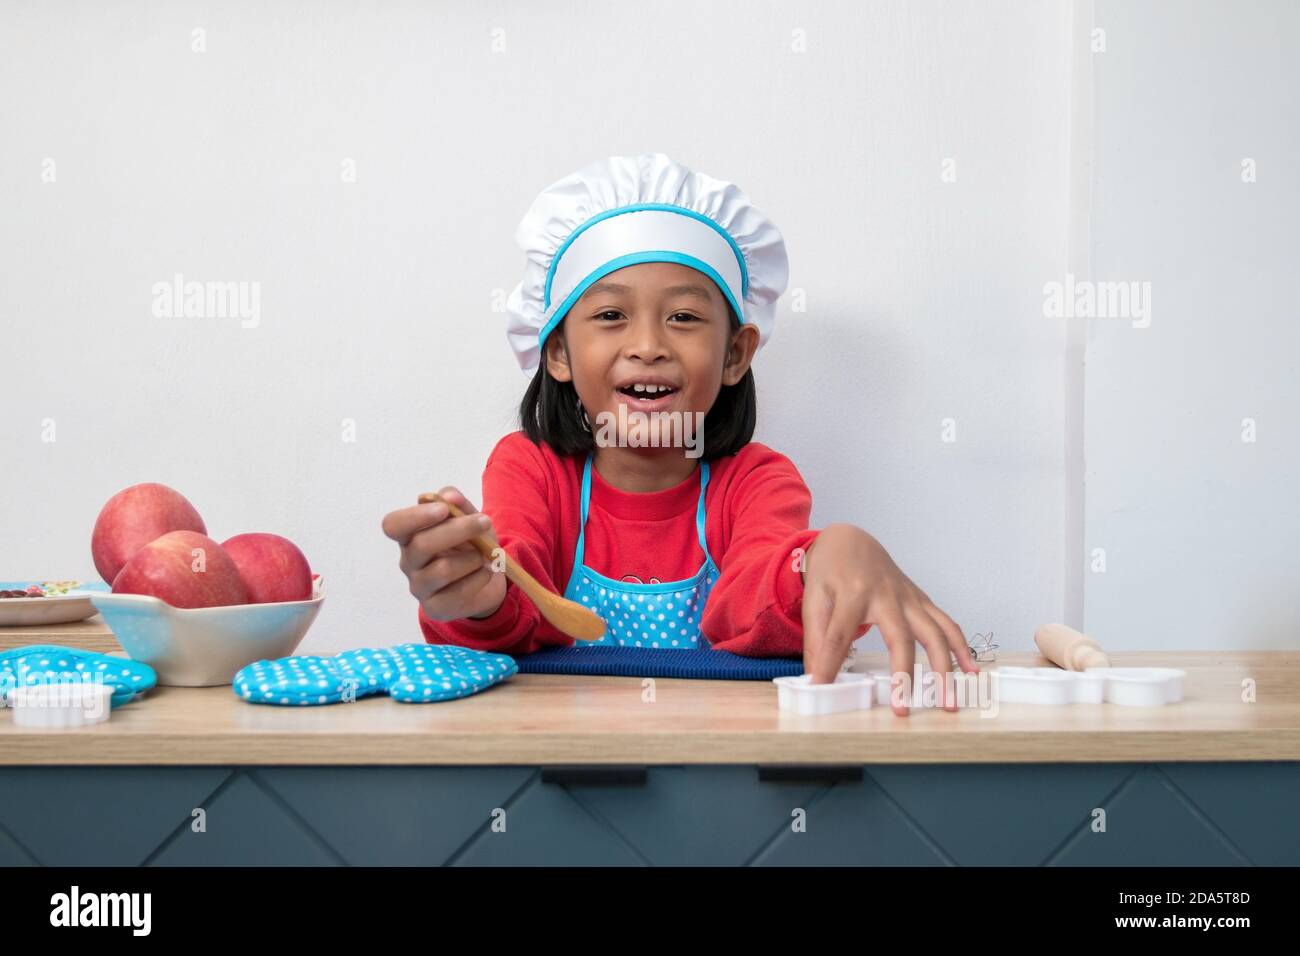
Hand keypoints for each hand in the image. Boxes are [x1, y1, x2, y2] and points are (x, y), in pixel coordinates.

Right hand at [380, 486, 506, 621]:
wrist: (488, 578)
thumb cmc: (471, 543)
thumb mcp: (469, 518)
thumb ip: (459, 504)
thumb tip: (449, 495)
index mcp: (409, 536)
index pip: (393, 525)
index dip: (415, 516)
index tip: (443, 509)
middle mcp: (409, 562)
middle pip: (421, 545)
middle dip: (457, 530)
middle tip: (484, 522)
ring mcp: (420, 587)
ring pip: (442, 570)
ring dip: (472, 557)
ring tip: (485, 555)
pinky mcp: (436, 608)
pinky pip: (457, 592)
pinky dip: (479, 578)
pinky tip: (486, 572)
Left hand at [800, 523, 977, 714]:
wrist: (852, 542)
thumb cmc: (831, 573)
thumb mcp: (814, 598)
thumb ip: (816, 637)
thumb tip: (816, 678)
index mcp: (853, 593)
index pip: (839, 635)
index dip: (830, 664)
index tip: (822, 689)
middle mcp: (886, 595)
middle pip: (899, 637)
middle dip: (903, 674)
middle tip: (902, 708)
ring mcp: (909, 598)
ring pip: (934, 633)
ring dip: (944, 667)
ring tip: (948, 701)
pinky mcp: (922, 601)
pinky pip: (947, 624)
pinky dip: (962, 647)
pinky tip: (972, 671)